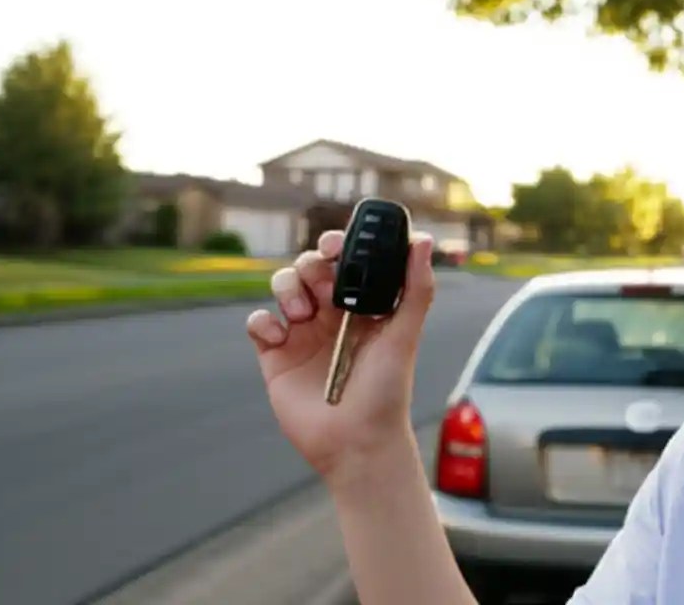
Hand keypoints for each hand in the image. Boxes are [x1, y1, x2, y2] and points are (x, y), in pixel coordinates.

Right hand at [245, 229, 435, 481]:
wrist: (356, 442)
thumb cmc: (387, 392)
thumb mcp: (405, 335)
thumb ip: (416, 288)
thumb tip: (425, 241)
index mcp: (364, 305)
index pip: (346, 261)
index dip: (337, 245)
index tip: (336, 244)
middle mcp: (332, 315)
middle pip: (311, 267)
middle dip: (312, 265)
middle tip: (324, 288)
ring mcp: (302, 333)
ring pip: (283, 286)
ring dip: (288, 287)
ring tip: (303, 315)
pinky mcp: (276, 356)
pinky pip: (258, 322)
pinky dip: (262, 321)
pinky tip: (281, 337)